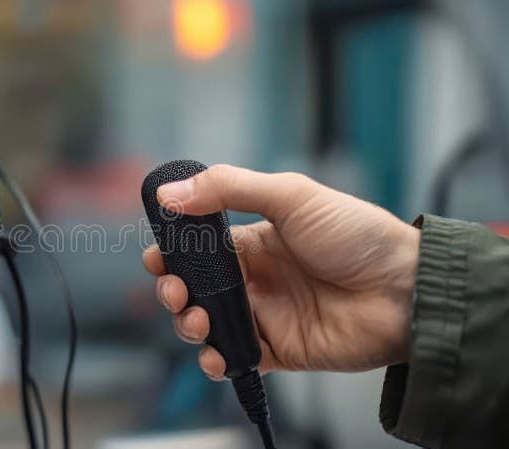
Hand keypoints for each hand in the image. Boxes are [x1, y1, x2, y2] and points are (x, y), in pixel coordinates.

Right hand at [142, 165, 419, 378]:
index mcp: (254, 240)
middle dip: (173, 290)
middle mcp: (254, 278)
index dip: (172, 252)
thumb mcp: (292, 196)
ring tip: (198, 318)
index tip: (156, 257)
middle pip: (194, 288)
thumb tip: (171, 194)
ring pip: (206, 324)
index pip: (198, 247)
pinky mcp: (277, 350)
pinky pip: (235, 358)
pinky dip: (216, 360)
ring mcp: (264, 315)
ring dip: (189, 324)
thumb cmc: (357, 236)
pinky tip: (216, 353)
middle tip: (175, 290)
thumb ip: (230, 189)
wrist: (406, 291)